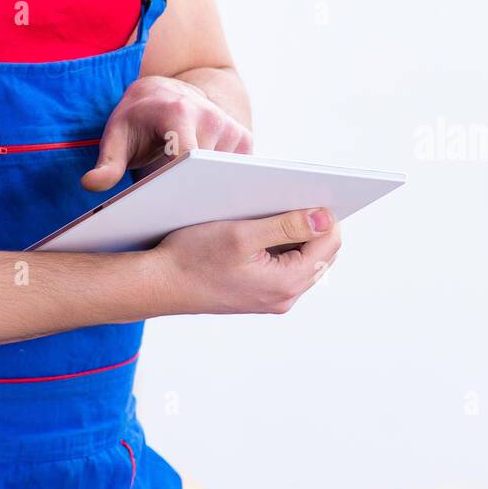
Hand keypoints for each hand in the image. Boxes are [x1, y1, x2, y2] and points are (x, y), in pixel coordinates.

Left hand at [80, 74, 252, 192]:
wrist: (164, 94)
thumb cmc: (137, 120)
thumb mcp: (116, 137)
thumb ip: (107, 164)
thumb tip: (91, 184)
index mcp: (177, 112)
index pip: (187, 155)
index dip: (181, 182)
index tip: (171, 204)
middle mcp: (208, 114)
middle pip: (208, 169)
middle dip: (194, 190)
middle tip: (176, 209)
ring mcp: (229, 125)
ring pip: (225, 173)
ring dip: (209, 186)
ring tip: (188, 194)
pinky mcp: (242, 136)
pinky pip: (239, 170)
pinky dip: (224, 181)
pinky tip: (205, 185)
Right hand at [148, 207, 341, 315]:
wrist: (159, 284)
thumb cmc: (192, 257)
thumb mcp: (241, 234)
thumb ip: (287, 226)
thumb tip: (326, 218)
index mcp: (285, 283)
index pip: (329, 244)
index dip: (325, 215)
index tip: (312, 189)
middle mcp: (284, 297)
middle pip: (320, 253)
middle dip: (313, 224)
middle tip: (293, 194)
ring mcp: (272, 298)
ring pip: (303, 259)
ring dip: (295, 233)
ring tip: (274, 209)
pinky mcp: (259, 294)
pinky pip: (284, 266)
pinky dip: (280, 245)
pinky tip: (261, 227)